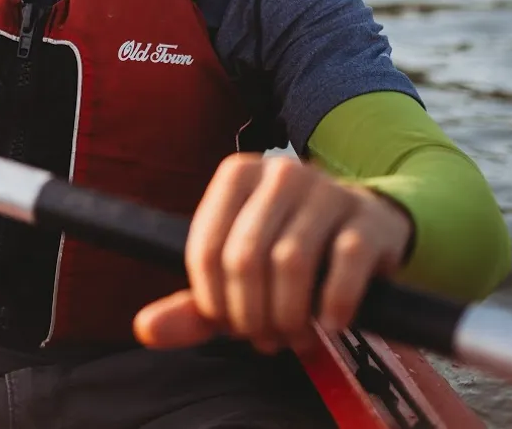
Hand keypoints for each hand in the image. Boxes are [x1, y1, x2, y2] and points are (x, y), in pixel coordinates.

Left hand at [134, 153, 412, 355]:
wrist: (364, 228)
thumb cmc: (288, 252)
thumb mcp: (238, 273)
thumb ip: (193, 305)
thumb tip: (145, 329)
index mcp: (237, 175)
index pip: (206, 250)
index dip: (214, 303)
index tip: (230, 325)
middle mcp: (280, 172)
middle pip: (246, 258)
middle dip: (252, 315)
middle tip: (264, 338)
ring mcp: (326, 189)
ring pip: (291, 262)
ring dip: (289, 317)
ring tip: (293, 335)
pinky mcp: (366, 216)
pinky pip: (344, 264)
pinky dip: (333, 306)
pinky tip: (330, 323)